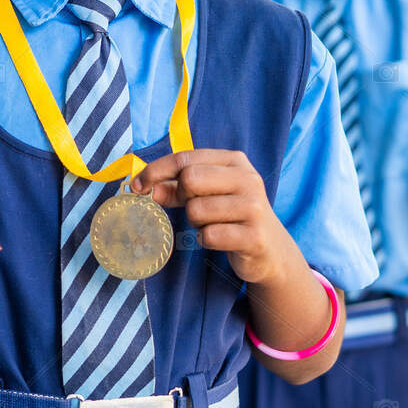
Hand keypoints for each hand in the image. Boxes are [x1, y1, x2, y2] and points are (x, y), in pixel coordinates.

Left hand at [132, 149, 298, 285]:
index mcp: (235, 161)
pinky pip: (209, 235)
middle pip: (190, 179)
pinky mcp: (253, 236)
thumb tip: (148, 188)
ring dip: (195, 222)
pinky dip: (205, 239)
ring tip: (211, 224)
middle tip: (190, 208)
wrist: (270, 249)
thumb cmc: (232, 215)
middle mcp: (248, 179)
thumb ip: (178, 188)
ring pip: (197, 210)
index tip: (137, 186)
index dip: (156, 171)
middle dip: (181, 197)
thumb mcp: (208, 194)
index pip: (185, 158)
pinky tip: (218, 239)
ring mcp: (254, 207)